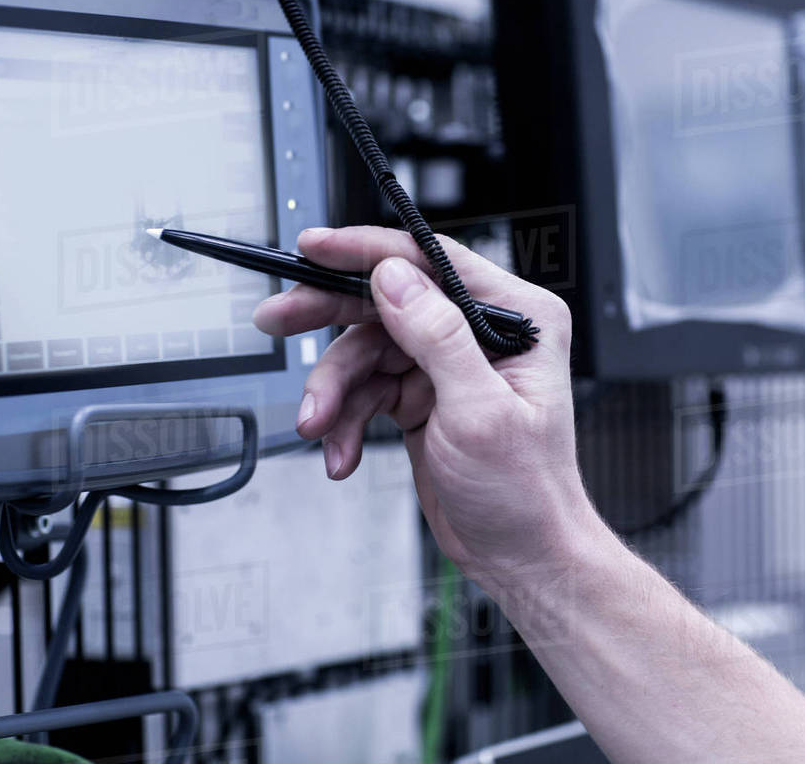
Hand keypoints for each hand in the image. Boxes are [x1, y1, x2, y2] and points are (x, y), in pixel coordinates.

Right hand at [252, 226, 595, 579]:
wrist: (520, 555)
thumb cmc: (526, 492)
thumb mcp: (480, 412)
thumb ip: (438, 337)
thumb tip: (395, 278)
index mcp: (514, 318)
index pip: (432, 262)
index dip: (368, 251)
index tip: (316, 249)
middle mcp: (479, 333)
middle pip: (386, 300)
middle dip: (328, 316)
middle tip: (277, 319)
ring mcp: (447, 365)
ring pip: (366, 351)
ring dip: (334, 390)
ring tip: (318, 425)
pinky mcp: (421, 396)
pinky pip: (365, 390)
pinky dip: (345, 420)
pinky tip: (340, 452)